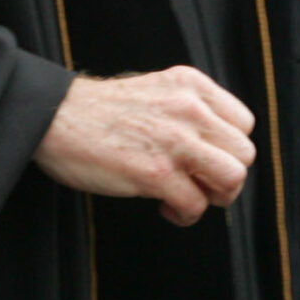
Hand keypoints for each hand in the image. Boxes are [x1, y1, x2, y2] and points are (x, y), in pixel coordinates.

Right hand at [32, 65, 255, 226]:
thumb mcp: (155, 91)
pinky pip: (196, 205)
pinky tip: (163, 207)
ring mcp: (174, 140)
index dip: (228, 148)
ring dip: (214, 197)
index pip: (244, 123)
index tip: (205, 159)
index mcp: (190, 85)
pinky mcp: (155, 173)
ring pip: (233, 178)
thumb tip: (215, 148)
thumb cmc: (99, 111)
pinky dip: (185, 215)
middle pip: (244, 153)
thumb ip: (188, 109)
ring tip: (188, 197)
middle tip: (198, 183)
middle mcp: (188, 108)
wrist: (54, 117)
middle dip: (226, 176)